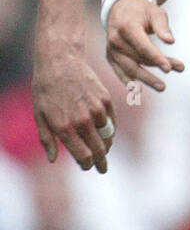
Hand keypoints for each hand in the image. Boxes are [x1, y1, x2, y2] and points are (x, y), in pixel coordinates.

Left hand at [32, 41, 116, 173]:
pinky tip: (105, 132)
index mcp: (64, 127)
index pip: (83, 156)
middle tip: (102, 169)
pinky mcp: (105, 100)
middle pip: (98, 150)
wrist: (60, 60)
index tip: (87, 167)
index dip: (87, 165)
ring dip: (105, 144)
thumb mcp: (39, 114)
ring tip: (103, 149)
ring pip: (107, 136)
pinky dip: (110, 129)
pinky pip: (112, 122)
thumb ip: (46, 139)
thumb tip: (53, 160)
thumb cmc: (45, 88)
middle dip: (101, 162)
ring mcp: (96, 110)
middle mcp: (82, 121)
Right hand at [105, 0, 184, 91]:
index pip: (142, 46)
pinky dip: (128, 82)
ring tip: (162, 86)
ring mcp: (111, 50)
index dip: (156, 58)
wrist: (121, 8)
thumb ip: (163, 26)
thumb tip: (170, 41)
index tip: (169, 68)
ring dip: (146, 78)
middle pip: (137, 59)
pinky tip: (138, 91)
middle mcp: (116, 39)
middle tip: (171, 75)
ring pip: (130, 68)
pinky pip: (120, 72)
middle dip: (155, 68)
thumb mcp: (155, 12)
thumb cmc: (142, 10)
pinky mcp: (111, 57)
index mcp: (126, 26)